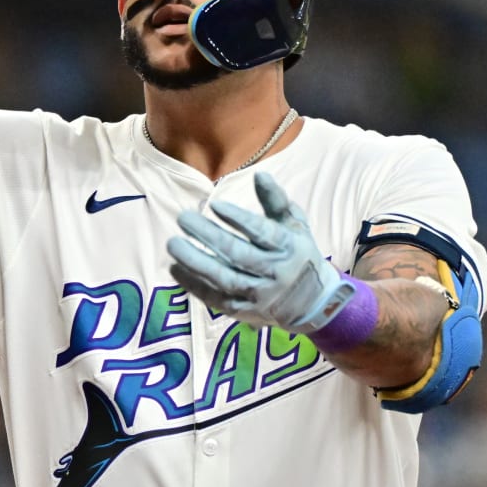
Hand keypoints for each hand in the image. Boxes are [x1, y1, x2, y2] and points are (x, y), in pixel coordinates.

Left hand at [167, 172, 355, 332]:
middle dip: (209, 236)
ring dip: (196, 262)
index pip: (263, 233)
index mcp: (289, 248)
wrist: (313, 303)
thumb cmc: (298, 254)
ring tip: (173, 244)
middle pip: (239, 255)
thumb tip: (259, 174)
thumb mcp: (295, 225)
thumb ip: (276, 200)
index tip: (215, 205)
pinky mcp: (245, 311)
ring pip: (225, 279)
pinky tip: (176, 268)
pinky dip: (195, 285)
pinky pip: (216, 299)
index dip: (239, 219)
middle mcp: (275, 273)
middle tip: (183, 218)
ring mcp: (260, 295)